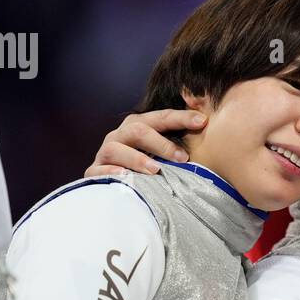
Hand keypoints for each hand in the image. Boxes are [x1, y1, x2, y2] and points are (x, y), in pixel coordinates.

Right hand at [85, 109, 206, 176]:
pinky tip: (126, 177)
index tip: (202, 121)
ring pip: (117, 149)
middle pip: (138, 130)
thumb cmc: (147, 164)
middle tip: (182, 157)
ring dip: (137, 159)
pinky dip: (112, 173)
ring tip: (155, 170)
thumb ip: (180, 136)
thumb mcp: (163, 150)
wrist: (114, 182)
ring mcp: (106, 153)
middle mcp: (120, 135)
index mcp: (138, 125)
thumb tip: (204, 118)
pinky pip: (99, 170)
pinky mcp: (94, 171)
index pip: (161, 117)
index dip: (181, 118)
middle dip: (161, 143)